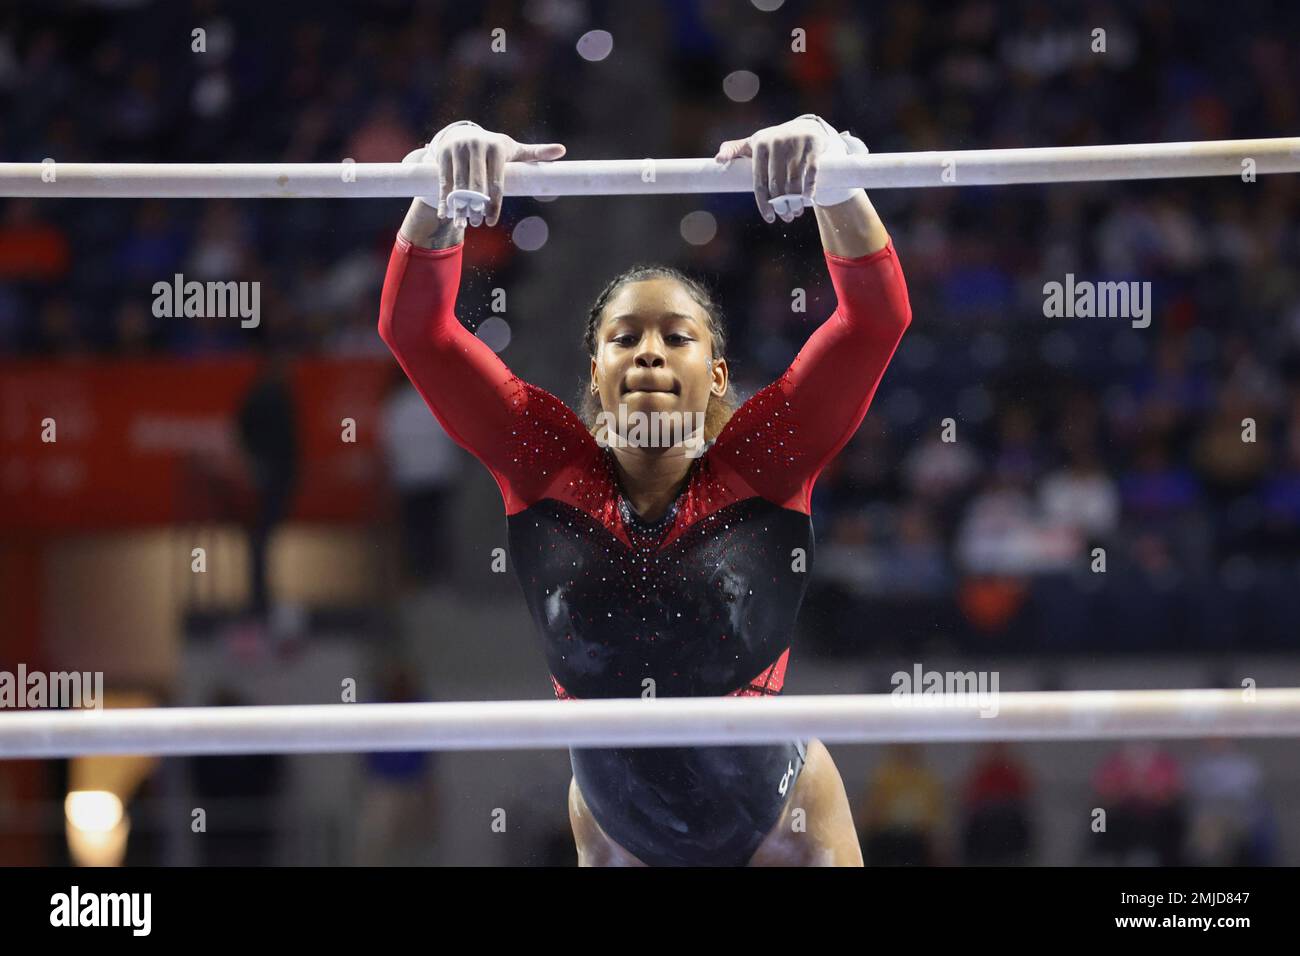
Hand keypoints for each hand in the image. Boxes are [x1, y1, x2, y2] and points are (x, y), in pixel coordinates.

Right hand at [403, 122, 566, 226]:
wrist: (462, 133)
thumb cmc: (493, 148)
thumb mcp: (513, 149)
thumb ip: (536, 153)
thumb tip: (562, 150)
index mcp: (496, 147)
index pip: (497, 181)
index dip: (494, 204)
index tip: (492, 221)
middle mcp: (475, 146)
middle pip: (476, 184)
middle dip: (476, 206)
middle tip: (477, 224)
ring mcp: (457, 150)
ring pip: (459, 184)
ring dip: (459, 207)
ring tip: (462, 224)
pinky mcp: (442, 155)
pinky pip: (444, 181)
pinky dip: (445, 200)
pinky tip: (447, 215)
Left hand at [714, 115, 865, 222]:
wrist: (805, 127)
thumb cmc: (774, 141)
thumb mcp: (753, 143)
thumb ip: (734, 150)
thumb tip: (717, 161)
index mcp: (760, 145)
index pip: (759, 182)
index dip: (764, 203)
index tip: (769, 218)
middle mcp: (776, 143)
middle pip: (777, 186)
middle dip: (781, 206)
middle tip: (785, 217)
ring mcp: (796, 144)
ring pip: (794, 183)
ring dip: (795, 203)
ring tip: (795, 212)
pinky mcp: (813, 146)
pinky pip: (811, 174)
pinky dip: (809, 190)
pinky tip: (807, 200)